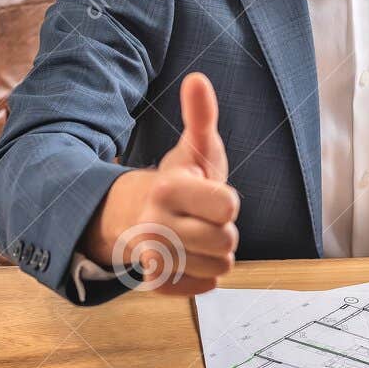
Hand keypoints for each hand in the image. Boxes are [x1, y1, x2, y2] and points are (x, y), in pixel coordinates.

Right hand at [78, 72, 239, 295]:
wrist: (139, 214)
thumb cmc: (180, 179)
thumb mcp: (193, 147)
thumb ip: (200, 116)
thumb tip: (197, 79)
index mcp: (169, 188)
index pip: (229, 207)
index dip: (227, 202)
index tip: (211, 195)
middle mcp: (156, 223)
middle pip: (227, 242)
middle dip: (225, 231)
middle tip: (206, 219)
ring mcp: (153, 256)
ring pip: (218, 268)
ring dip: (215, 254)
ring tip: (197, 237)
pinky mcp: (155, 281)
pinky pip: (200, 288)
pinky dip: (202, 276)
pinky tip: (190, 259)